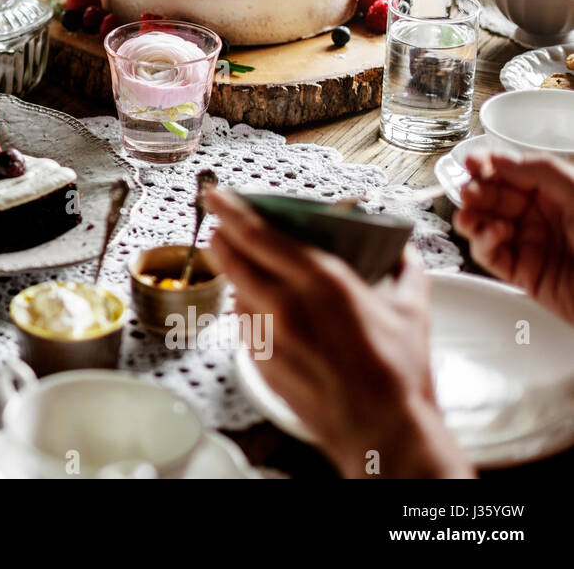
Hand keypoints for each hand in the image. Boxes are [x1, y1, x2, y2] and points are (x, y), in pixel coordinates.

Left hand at [205, 188, 473, 477]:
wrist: (381, 431)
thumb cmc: (398, 373)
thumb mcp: (411, 310)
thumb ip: (405, 269)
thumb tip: (403, 248)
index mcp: (322, 281)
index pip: (259, 234)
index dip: (231, 210)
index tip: (215, 194)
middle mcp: (286, 304)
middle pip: (233, 257)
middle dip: (222, 236)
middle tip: (221, 226)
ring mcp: (267, 334)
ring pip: (236, 290)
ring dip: (239, 277)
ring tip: (255, 273)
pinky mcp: (259, 361)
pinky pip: (245, 324)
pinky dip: (251, 311)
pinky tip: (270, 314)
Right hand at [455, 153, 573, 323]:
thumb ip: (540, 171)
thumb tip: (500, 159)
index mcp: (555, 194)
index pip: (513, 174)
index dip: (490, 166)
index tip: (471, 162)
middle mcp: (540, 217)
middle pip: (494, 198)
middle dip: (476, 192)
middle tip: (467, 191)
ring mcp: (528, 244)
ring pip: (484, 225)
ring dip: (471, 217)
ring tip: (469, 214)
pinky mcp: (520, 272)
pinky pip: (490, 254)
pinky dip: (483, 242)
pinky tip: (495, 234)